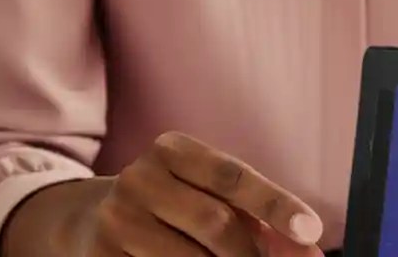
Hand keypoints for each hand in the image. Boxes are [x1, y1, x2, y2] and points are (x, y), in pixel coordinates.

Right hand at [3, 131, 323, 255]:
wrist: (87, 220)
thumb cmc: (171, 205)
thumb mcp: (211, 196)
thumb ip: (261, 218)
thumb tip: (311, 250)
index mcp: (172, 150)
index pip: (232, 176)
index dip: (275, 204)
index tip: (311, 231)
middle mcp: (139, 178)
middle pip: (216, 223)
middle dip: (252, 253)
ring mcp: (116, 220)